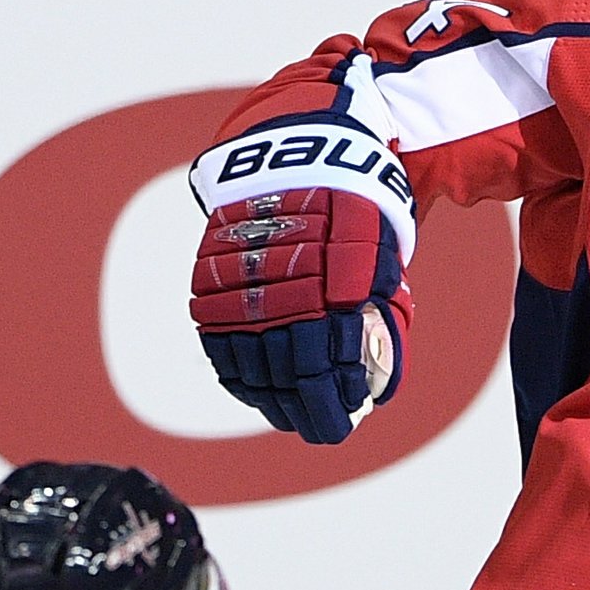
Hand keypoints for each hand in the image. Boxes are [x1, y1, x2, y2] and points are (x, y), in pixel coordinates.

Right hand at [190, 189, 405, 441]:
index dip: (338, 398)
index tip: (349, 417)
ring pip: (254, 367)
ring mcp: (241, 288)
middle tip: (324, 432)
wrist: (295, 157)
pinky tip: (260, 396)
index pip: (331, 363)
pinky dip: (240, 379)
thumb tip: (378, 385)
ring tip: (293, 420)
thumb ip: (378, 316)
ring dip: (276, 402)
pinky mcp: (211, 285)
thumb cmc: (350, 214)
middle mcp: (282, 288)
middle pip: (292, 373)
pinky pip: (221, 348)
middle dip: (310, 411)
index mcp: (332, 282)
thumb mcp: (378, 258)